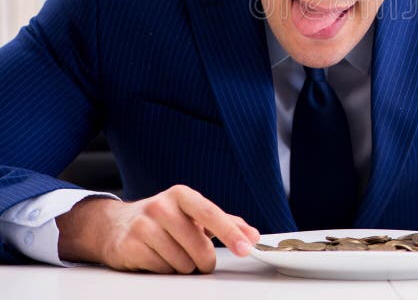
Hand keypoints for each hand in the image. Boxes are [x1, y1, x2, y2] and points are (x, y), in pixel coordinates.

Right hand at [56, 185, 259, 273]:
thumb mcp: (192, 214)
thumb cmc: (164, 220)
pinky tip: (156, 258)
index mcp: (181, 195)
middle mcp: (161, 206)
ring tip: (172, 254)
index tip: (247, 247)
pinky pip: (161, 270)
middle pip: (198, 246)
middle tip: (200, 261)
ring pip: (181, 262)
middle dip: (204, 261)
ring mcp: (143, 226)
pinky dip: (165, 270)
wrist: (115, 225)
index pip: (211, 213)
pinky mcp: (129, 246)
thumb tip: (253, 235)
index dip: (231, 232)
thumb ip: (225, 222)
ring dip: (183, 267)